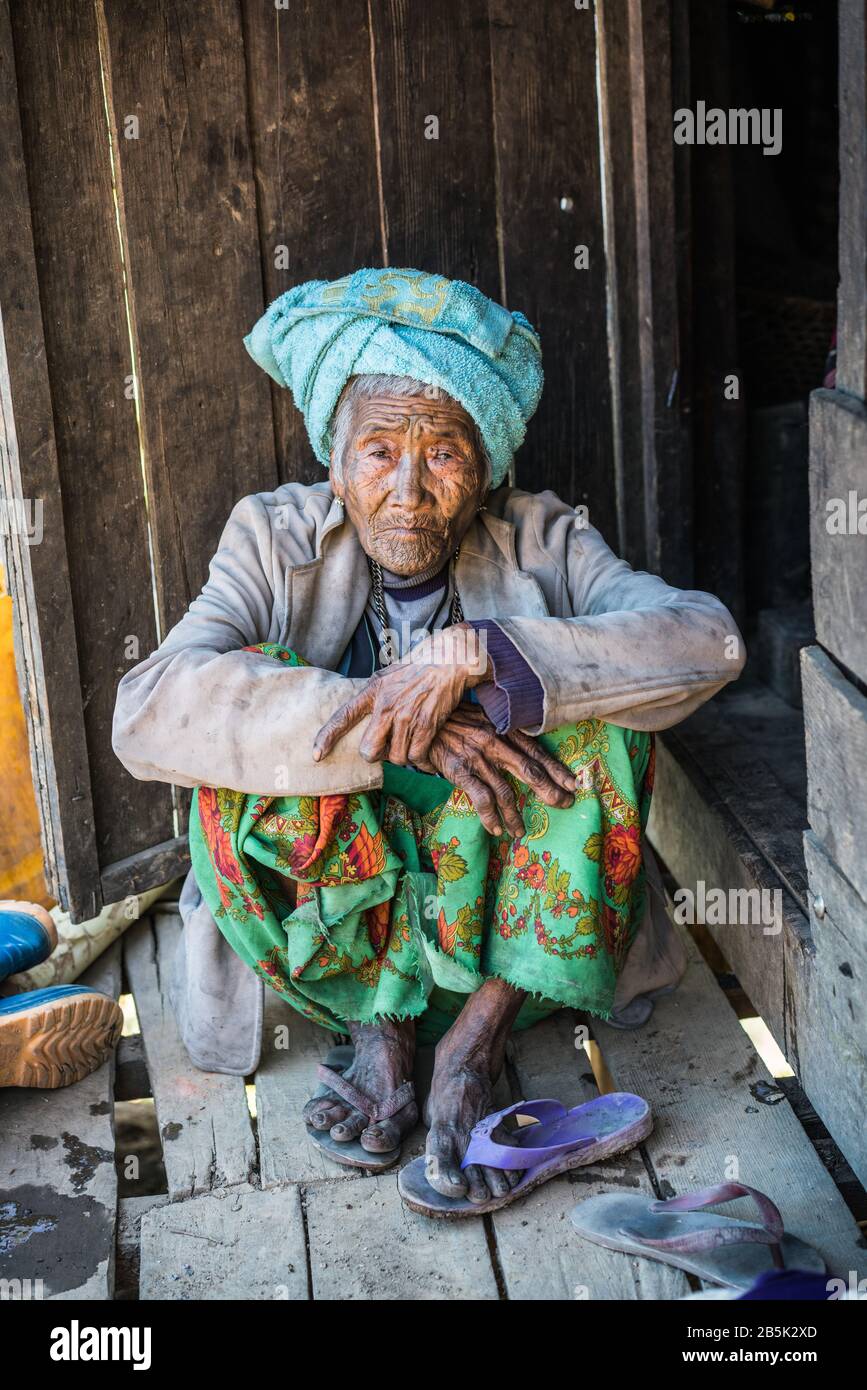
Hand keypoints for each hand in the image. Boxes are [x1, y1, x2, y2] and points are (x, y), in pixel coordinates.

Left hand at [313, 625, 488, 765]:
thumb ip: (375, 694)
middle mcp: (386, 705)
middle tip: (386, 748)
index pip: (343, 717)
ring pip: (396, 757)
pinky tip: (425, 754)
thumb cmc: (420, 665)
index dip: (327, 738)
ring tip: (411, 746)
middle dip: (377, 755)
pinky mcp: (426, 725)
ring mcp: (406, 716)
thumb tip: (363, 713)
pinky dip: (421, 761)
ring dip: (403, 757)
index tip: (316, 755)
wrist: (450, 658)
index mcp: (373, 690)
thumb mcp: (388, 674)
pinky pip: (417, 757)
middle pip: (369, 751)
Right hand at [417, 703, 575, 837]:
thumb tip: (523, 751)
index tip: (572, 783)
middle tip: (565, 805)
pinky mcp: (459, 771)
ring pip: (505, 791)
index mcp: (503, 729)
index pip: (536, 751)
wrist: (418, 721)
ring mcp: (477, 757)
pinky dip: (490, 816)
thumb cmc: (452, 720)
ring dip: (515, 815)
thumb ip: (502, 731)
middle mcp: (494, 742)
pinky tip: (495, 829)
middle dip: (550, 791)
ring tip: (520, 831)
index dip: (556, 768)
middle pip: (529, 771)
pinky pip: (481, 798)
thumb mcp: (481, 717)